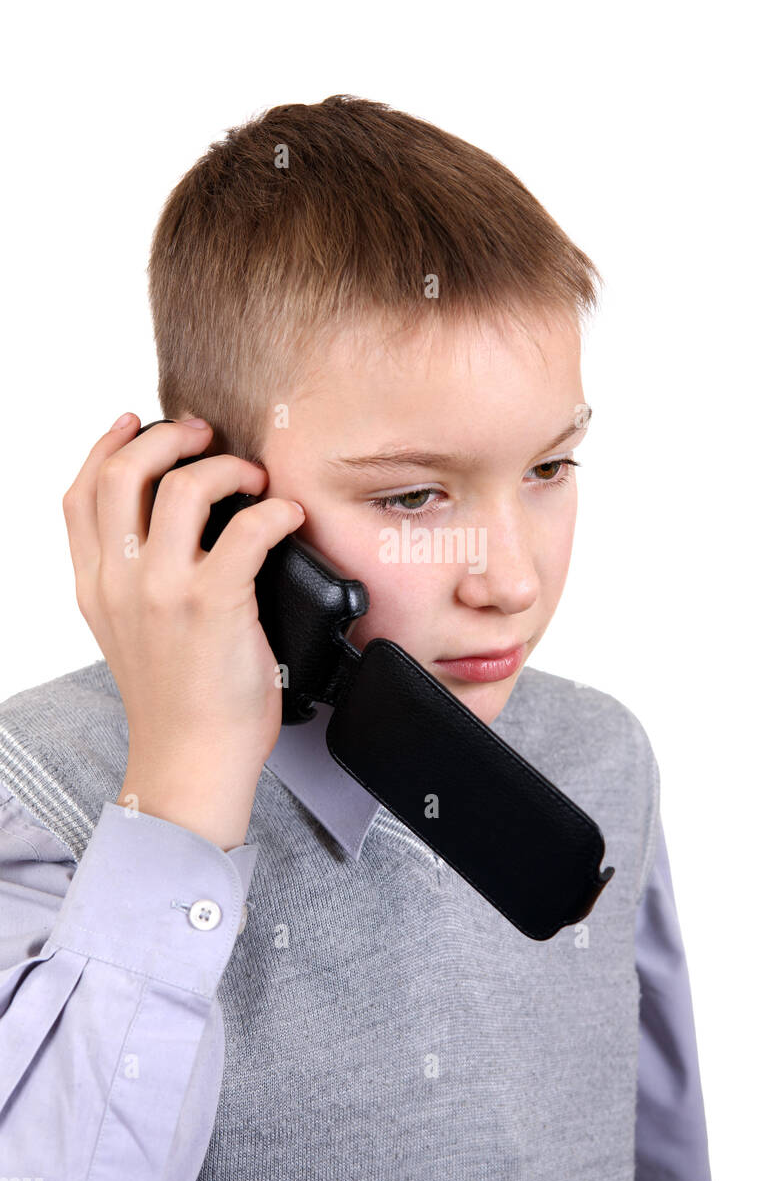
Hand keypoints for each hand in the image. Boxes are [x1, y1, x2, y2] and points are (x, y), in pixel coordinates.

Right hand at [62, 413, 304, 846]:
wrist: (192, 759)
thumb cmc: (177, 700)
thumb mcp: (128, 632)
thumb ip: (132, 579)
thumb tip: (166, 525)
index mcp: (95, 585)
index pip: (81, 493)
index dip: (106, 444)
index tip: (136, 421)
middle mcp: (120, 580)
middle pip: (123, 473)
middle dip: (167, 437)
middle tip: (206, 438)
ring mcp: (163, 590)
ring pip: (182, 487)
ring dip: (225, 467)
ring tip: (254, 478)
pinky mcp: (213, 604)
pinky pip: (246, 529)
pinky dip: (274, 511)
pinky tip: (288, 516)